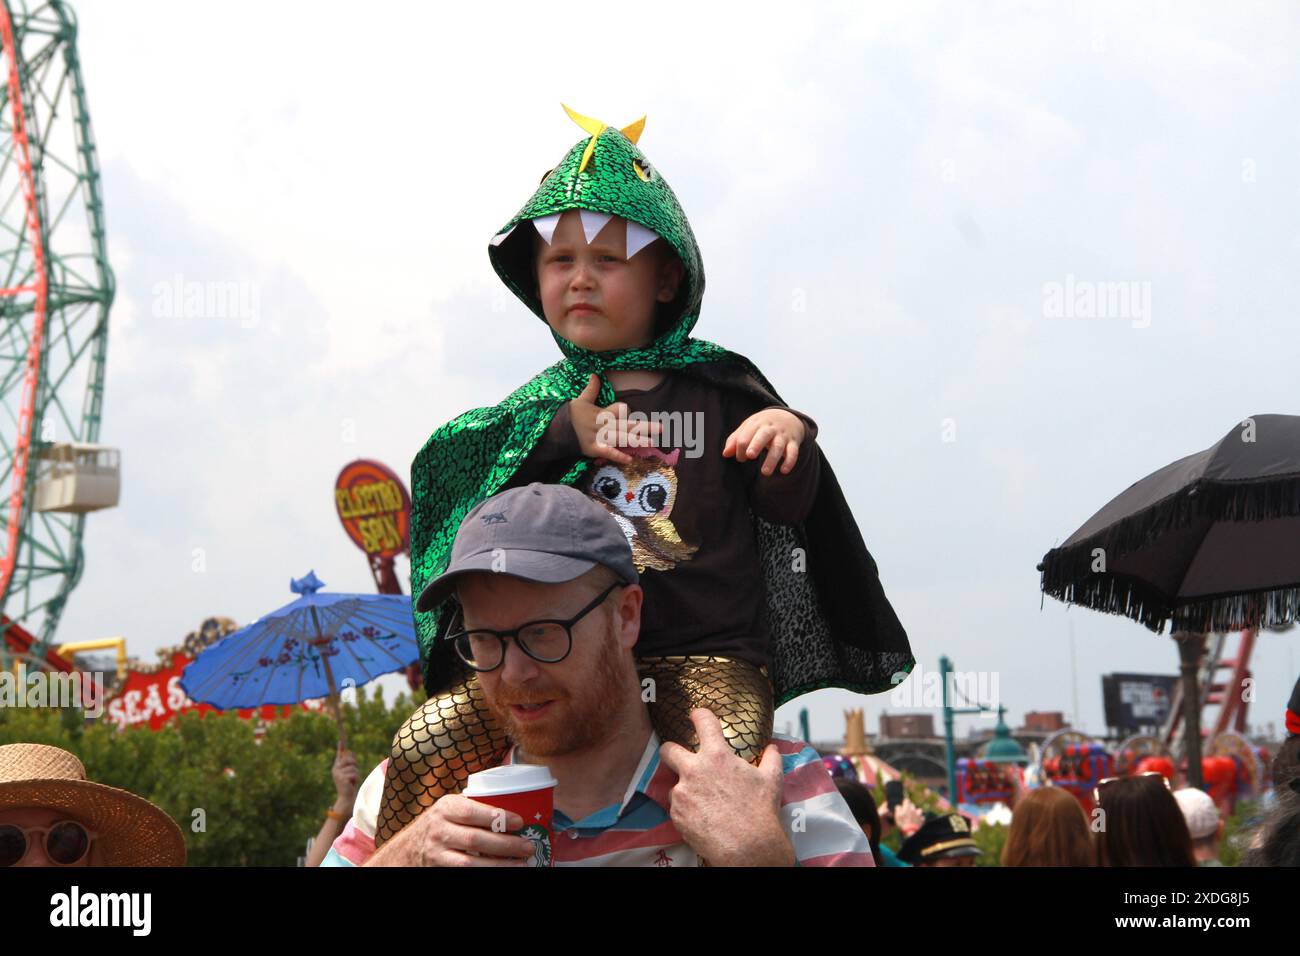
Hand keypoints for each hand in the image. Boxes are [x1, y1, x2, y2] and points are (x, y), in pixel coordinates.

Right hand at [331, 744, 359, 811]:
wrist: (346, 797)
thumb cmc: (349, 784)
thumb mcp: (351, 771)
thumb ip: (350, 763)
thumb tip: (351, 751)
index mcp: (338, 765)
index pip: (340, 753)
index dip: (341, 745)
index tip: (341, 738)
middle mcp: (336, 768)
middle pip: (350, 758)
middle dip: (355, 765)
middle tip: (353, 775)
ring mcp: (337, 773)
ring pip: (354, 766)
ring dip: (356, 774)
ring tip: (352, 781)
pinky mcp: (341, 778)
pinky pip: (354, 773)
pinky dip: (356, 779)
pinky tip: (351, 784)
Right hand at [364, 795, 535, 866]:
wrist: (408, 849)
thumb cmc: (441, 824)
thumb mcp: (451, 809)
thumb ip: (474, 808)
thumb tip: (520, 807)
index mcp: (445, 808)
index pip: (472, 811)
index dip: (497, 817)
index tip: (520, 822)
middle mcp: (438, 830)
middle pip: (475, 839)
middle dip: (506, 845)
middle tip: (528, 846)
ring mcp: (437, 853)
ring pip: (470, 863)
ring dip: (500, 865)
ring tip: (522, 864)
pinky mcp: (439, 870)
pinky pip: (465, 873)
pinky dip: (486, 872)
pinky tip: (503, 871)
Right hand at [570, 374, 659, 464]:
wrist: (557, 431)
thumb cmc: (571, 415)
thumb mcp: (581, 400)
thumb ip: (591, 389)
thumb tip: (595, 374)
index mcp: (602, 412)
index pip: (620, 409)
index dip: (622, 410)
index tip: (624, 412)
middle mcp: (604, 424)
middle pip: (627, 424)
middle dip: (645, 426)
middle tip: (662, 428)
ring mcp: (599, 438)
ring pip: (621, 438)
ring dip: (636, 440)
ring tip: (651, 443)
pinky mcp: (594, 449)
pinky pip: (608, 452)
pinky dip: (618, 456)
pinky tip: (630, 459)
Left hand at [658, 709, 793, 865]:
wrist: (748, 847)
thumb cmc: (760, 811)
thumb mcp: (771, 779)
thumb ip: (770, 758)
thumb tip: (772, 747)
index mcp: (716, 756)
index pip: (702, 721)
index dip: (699, 715)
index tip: (697, 716)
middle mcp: (694, 770)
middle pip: (668, 750)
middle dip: (671, 751)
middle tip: (681, 758)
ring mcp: (682, 793)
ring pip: (674, 784)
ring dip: (685, 789)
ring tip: (703, 803)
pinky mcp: (676, 815)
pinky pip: (677, 807)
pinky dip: (687, 810)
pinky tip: (702, 818)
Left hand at [723, 408, 805, 475]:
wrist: (787, 417)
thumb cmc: (762, 426)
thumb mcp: (748, 428)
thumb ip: (735, 440)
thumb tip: (725, 454)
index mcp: (756, 423)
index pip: (746, 434)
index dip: (741, 448)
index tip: (741, 458)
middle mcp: (770, 428)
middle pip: (763, 435)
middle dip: (756, 445)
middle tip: (750, 456)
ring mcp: (783, 435)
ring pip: (778, 446)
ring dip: (772, 459)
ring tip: (765, 472)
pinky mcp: (793, 443)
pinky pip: (793, 452)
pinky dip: (790, 461)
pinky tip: (783, 471)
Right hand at [893, 797, 924, 836]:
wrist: (911, 831)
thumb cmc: (902, 823)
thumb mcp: (897, 816)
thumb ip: (898, 809)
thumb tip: (899, 806)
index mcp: (907, 807)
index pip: (907, 800)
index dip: (905, 802)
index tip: (904, 805)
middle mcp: (914, 809)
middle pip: (912, 805)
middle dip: (910, 807)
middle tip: (907, 812)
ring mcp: (918, 814)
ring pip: (919, 810)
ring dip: (916, 812)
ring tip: (914, 816)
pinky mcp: (922, 819)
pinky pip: (922, 817)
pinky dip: (920, 818)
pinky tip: (917, 821)